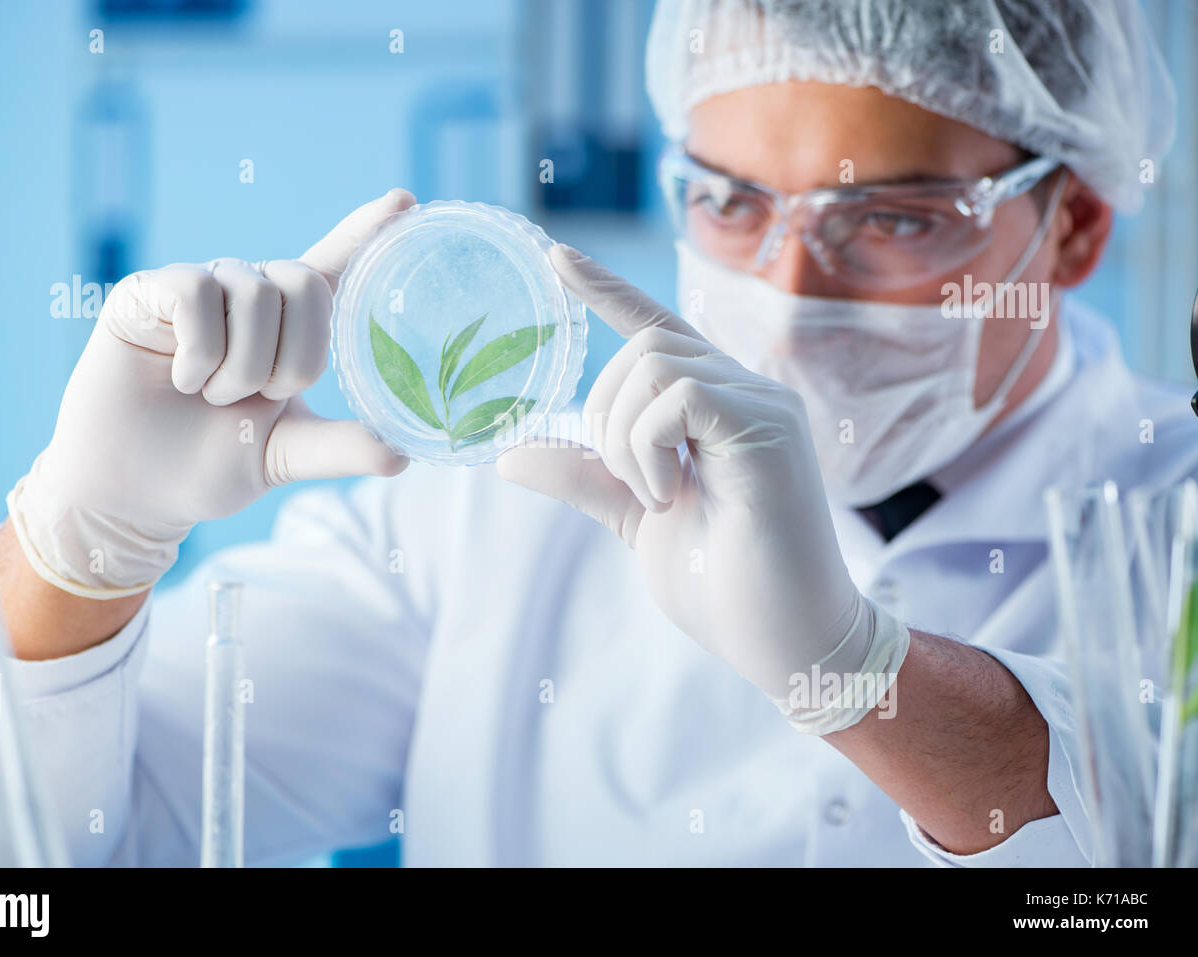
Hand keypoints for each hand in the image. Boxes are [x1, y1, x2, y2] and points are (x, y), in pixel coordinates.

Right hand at [7, 189, 415, 597]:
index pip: (331, 267)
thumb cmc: (208, 465)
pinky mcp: (150, 290)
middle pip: (304, 284)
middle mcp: (246, 295)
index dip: (365, 230)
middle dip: (294, 359)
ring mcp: (199, 287)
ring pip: (255, 292)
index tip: (405, 201)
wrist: (136, 491)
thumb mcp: (286, 454)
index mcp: (285, 326)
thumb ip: (342, 447)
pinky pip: (198, 294)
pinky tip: (180, 380)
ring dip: (242, 366)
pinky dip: (201, 353)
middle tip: (258, 399)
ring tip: (211, 395)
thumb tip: (402, 456)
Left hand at [498, 245, 908, 730]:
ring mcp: (763, 403)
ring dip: (626, 437)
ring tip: (656, 496)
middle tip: (631, 486)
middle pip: (642, 346)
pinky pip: (680, 396)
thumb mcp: (633, 517)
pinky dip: (649, 449)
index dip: (605, 289)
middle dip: (604, 415)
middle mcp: (744, 389)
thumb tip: (509, 454)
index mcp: (714, 404)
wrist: (783, 639)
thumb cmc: (720, 581)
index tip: (555, 256)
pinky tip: (671, 497)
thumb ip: (582, 476)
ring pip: (655, 362)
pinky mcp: (768, 427)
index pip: (654, 327)